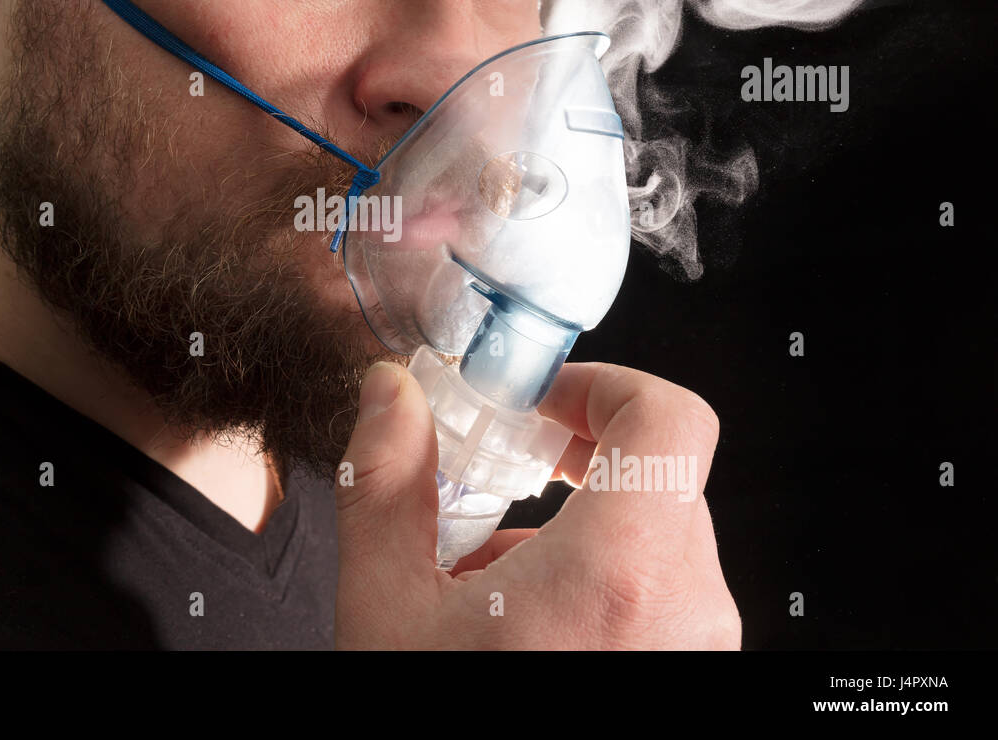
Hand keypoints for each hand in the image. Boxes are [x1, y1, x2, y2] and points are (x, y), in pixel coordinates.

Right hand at [334, 360, 741, 648]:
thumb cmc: (450, 735)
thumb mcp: (390, 612)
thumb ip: (388, 483)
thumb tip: (391, 399)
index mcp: (620, 575)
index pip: (669, 418)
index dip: (604, 385)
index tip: (544, 401)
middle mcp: (687, 612)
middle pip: (653, 477)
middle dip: (568, 467)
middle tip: (501, 476)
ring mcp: (701, 653)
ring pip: (655, 542)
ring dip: (576, 534)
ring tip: (491, 581)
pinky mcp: (694, 678)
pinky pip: (661, 599)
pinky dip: (597, 586)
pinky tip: (521, 630)